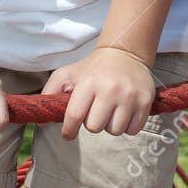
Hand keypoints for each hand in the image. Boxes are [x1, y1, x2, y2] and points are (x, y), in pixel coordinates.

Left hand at [40, 45, 155, 139]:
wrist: (125, 53)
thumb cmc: (92, 68)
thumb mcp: (67, 73)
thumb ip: (50, 93)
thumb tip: (41, 122)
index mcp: (88, 83)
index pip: (75, 116)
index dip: (69, 131)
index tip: (68, 134)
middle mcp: (110, 89)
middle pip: (95, 127)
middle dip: (92, 124)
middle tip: (95, 112)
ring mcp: (129, 96)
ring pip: (115, 131)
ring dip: (110, 126)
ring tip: (110, 111)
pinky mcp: (145, 101)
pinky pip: (133, 130)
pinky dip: (127, 126)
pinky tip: (123, 113)